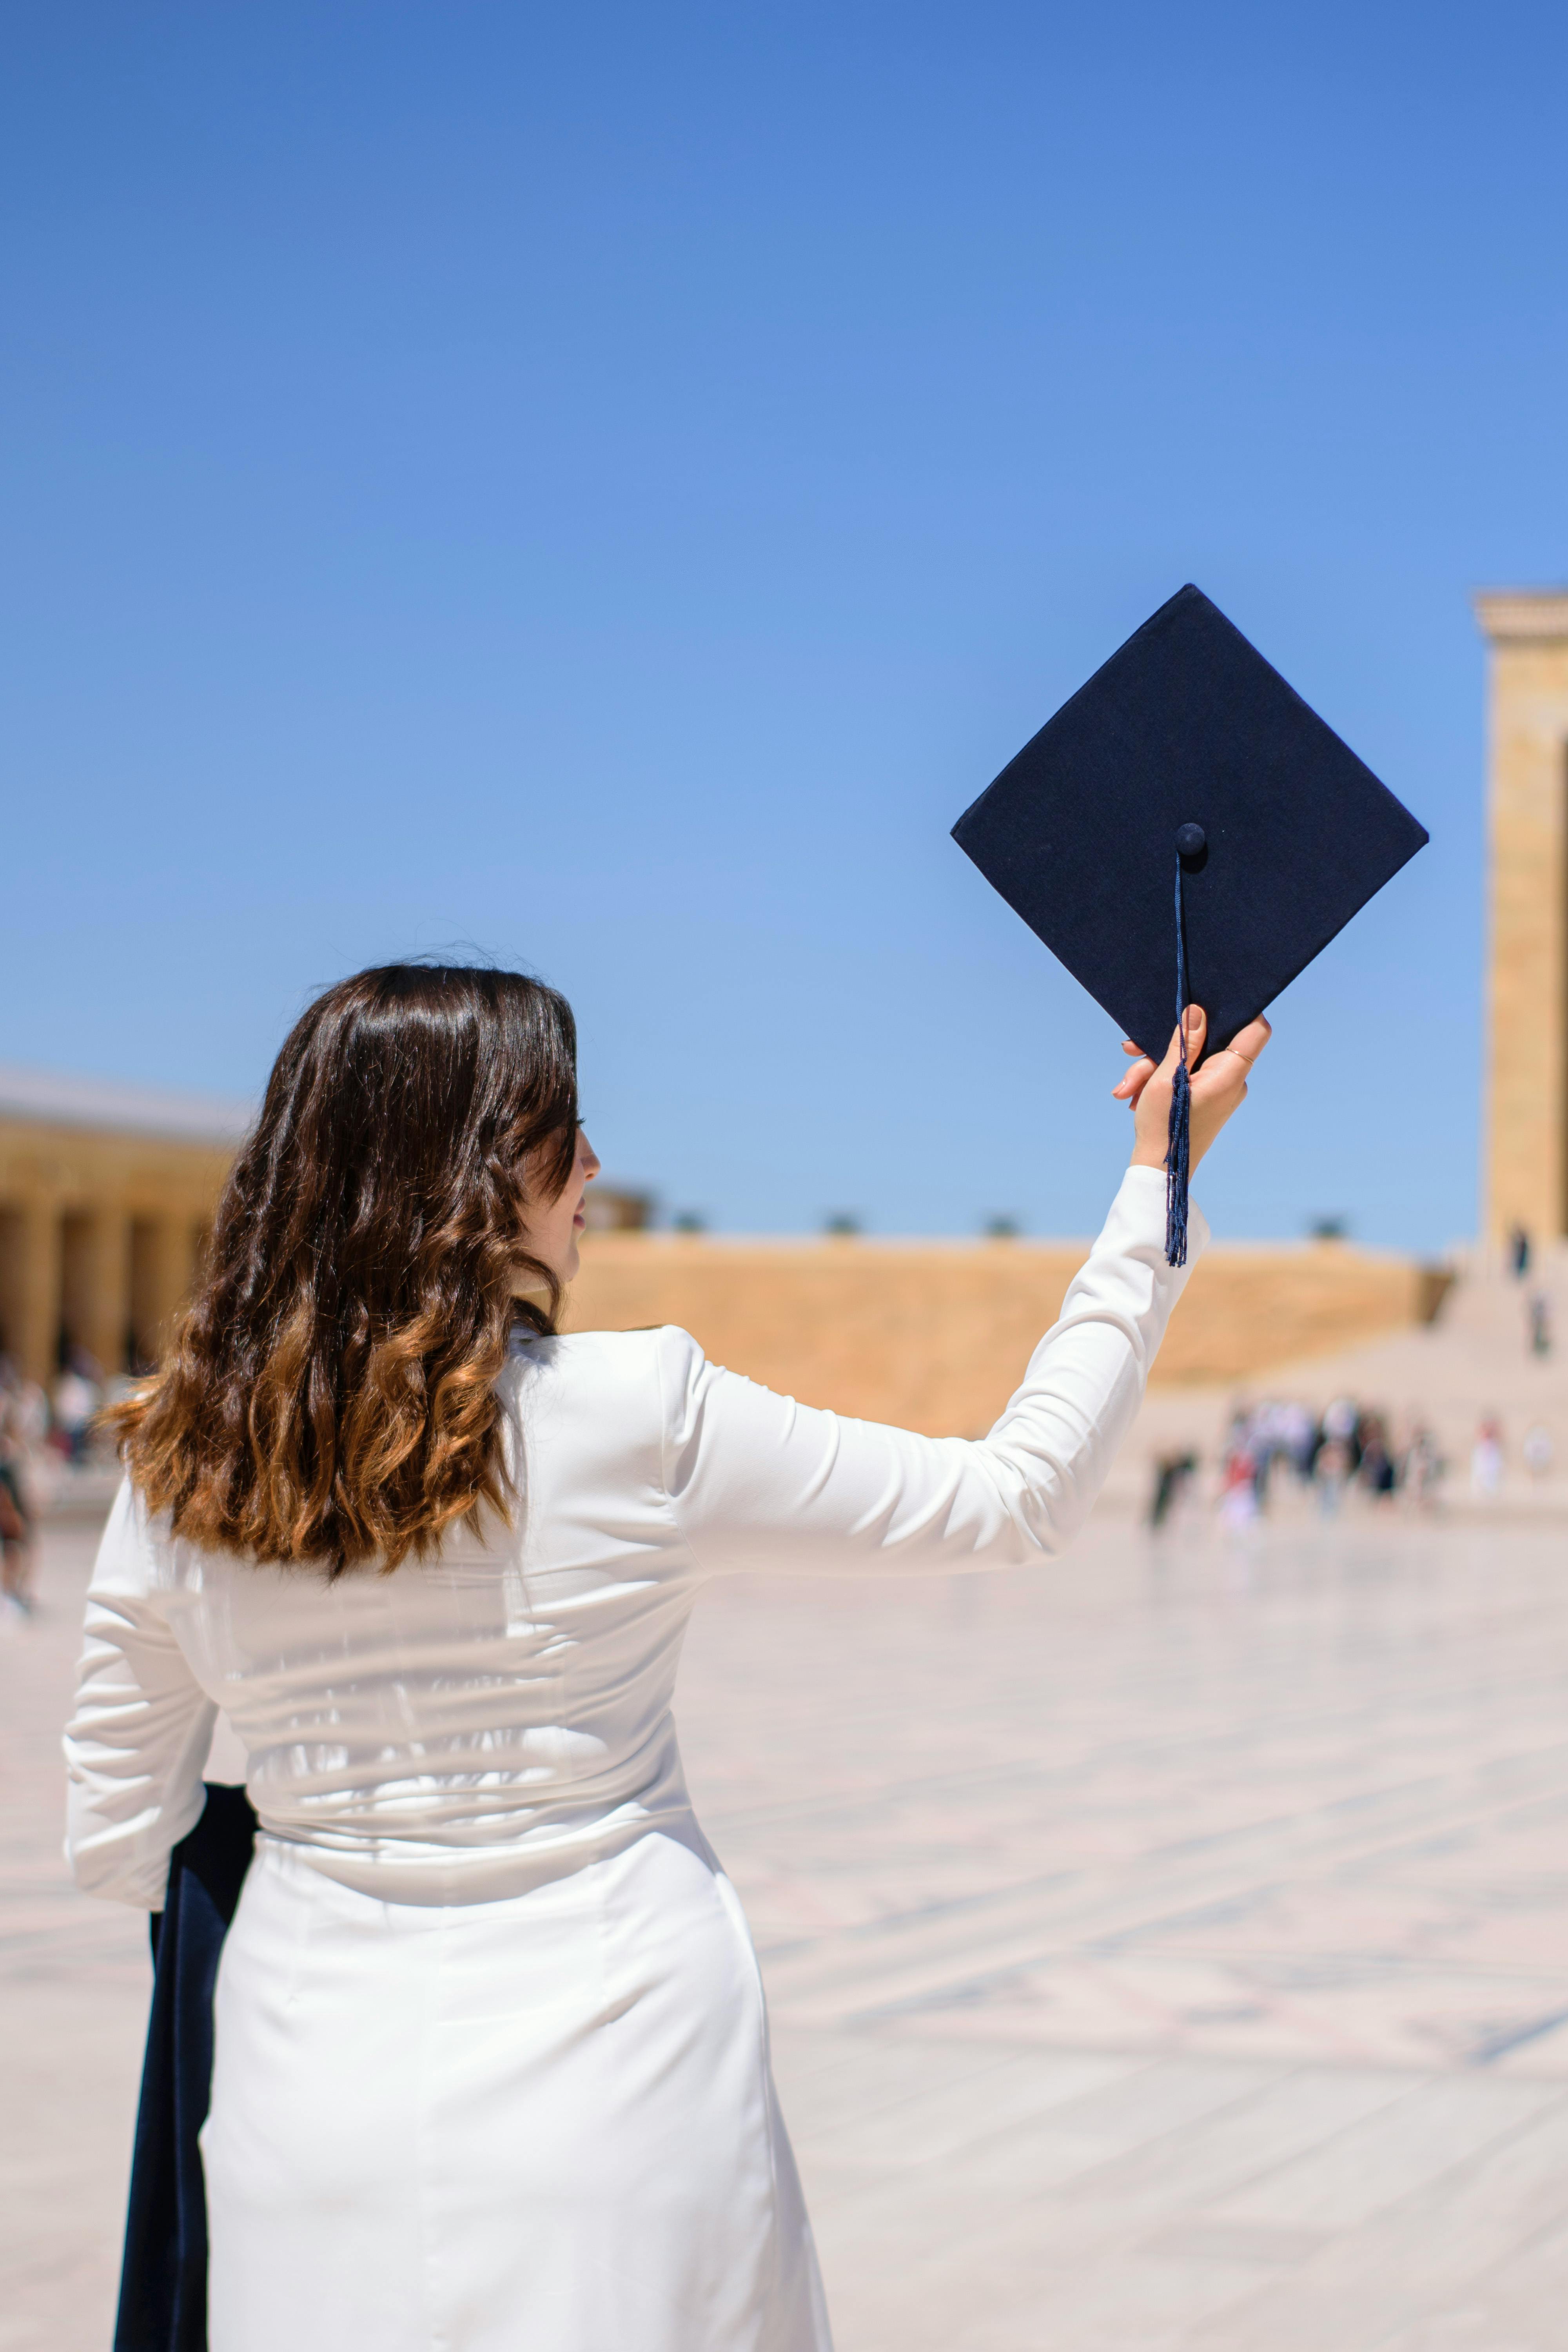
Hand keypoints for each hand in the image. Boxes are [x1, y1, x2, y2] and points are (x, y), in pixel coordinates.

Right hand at [1115, 1006, 1271, 1172]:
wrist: (1160, 1174)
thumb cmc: (1164, 1128)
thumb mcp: (1167, 1079)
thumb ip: (1184, 1043)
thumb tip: (1197, 1011)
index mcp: (1229, 1075)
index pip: (1256, 1030)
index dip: (1241, 1009)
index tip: (1213, 1000)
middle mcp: (1232, 1082)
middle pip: (1209, 1043)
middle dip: (1168, 1044)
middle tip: (1133, 1049)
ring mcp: (1221, 1092)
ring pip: (1191, 1060)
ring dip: (1156, 1066)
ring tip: (1127, 1087)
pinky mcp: (1208, 1099)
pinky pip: (1189, 1076)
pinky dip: (1163, 1079)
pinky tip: (1136, 1093)